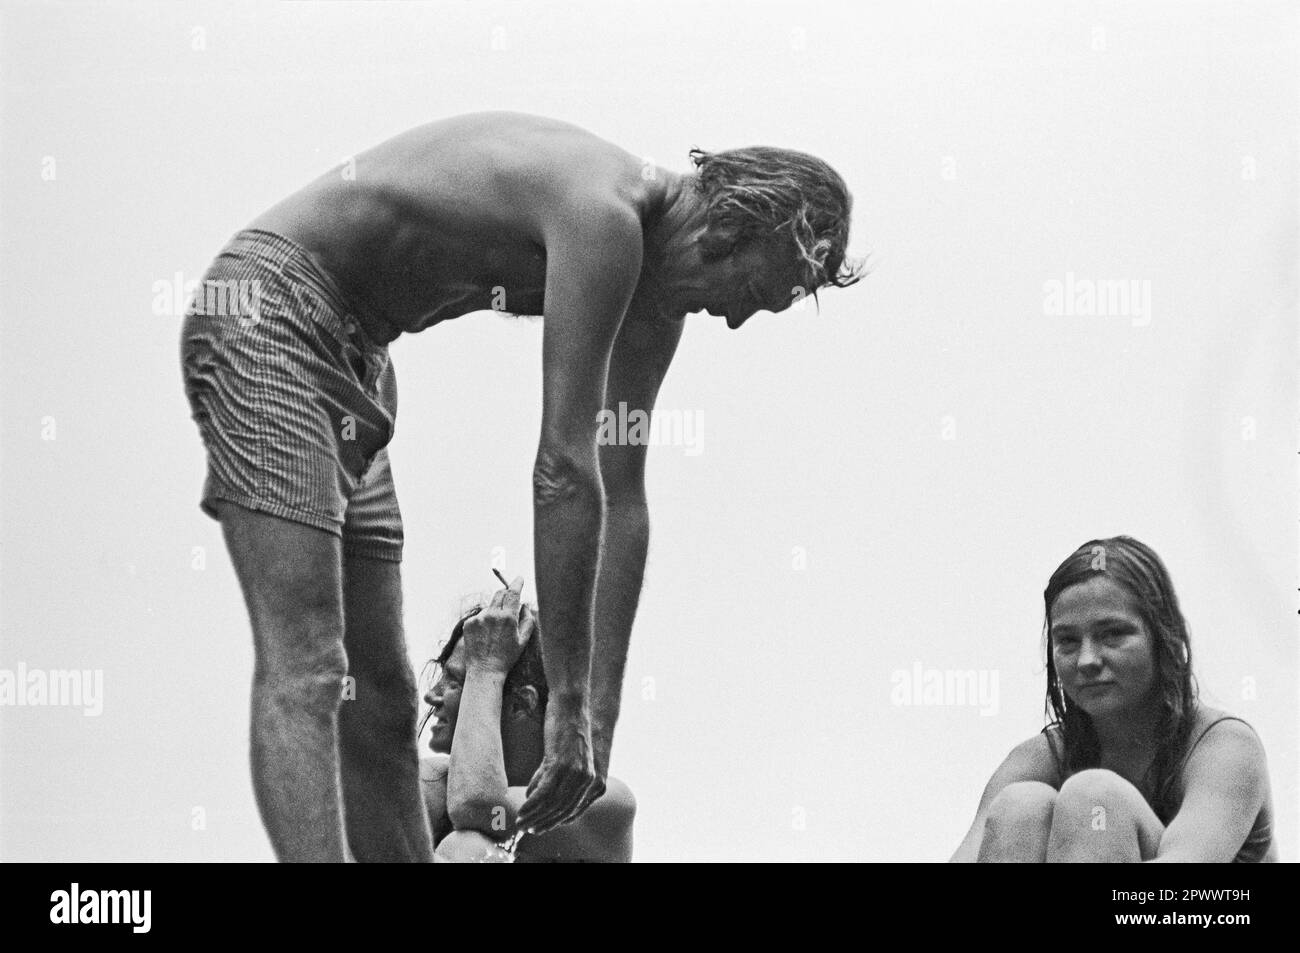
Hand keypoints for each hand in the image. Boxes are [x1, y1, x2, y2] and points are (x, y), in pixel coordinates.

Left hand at [462, 576, 532, 674]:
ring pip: (489, 607)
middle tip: (509, 604)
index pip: (512, 593)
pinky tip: (485, 635)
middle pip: (499, 594)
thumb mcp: (523, 640)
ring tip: (495, 632)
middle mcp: (492, 615)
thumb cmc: (507, 657)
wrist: (485, 671)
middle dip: (506, 595)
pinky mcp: (468, 623)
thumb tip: (525, 606)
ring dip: (494, 612)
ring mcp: (478, 618)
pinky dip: (483, 621)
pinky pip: (479, 616)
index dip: (516, 583)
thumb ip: (528, 620)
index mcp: (508, 618)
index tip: (519, 578)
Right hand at [516, 699, 603, 833]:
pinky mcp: (560, 765)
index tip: (542, 827)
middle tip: (528, 830)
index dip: (557, 820)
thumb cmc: (567, 726)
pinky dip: (532, 804)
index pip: (574, 809)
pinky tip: (522, 808)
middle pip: (563, 811)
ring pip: (552, 804)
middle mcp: (587, 779)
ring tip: (521, 822)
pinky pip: (544, 792)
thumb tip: (536, 791)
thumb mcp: (567, 756)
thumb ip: (557, 774)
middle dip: (544, 823)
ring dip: (535, 816)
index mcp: (593, 780)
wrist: (571, 703)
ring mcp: (574, 773)